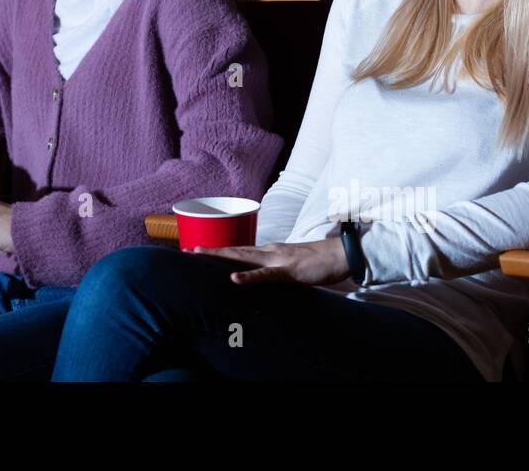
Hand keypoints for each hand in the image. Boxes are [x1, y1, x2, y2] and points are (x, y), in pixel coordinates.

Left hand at [191, 238, 349, 286]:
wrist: (340, 254)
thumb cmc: (317, 261)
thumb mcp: (291, 265)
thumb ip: (275, 268)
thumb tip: (262, 275)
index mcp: (269, 251)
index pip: (239, 250)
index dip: (218, 251)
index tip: (198, 252)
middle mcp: (269, 251)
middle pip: (234, 250)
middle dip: (210, 251)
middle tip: (188, 250)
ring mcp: (277, 259)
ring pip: (243, 257)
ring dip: (220, 257)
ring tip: (199, 256)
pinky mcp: (288, 271)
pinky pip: (265, 275)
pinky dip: (248, 277)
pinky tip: (234, 278)